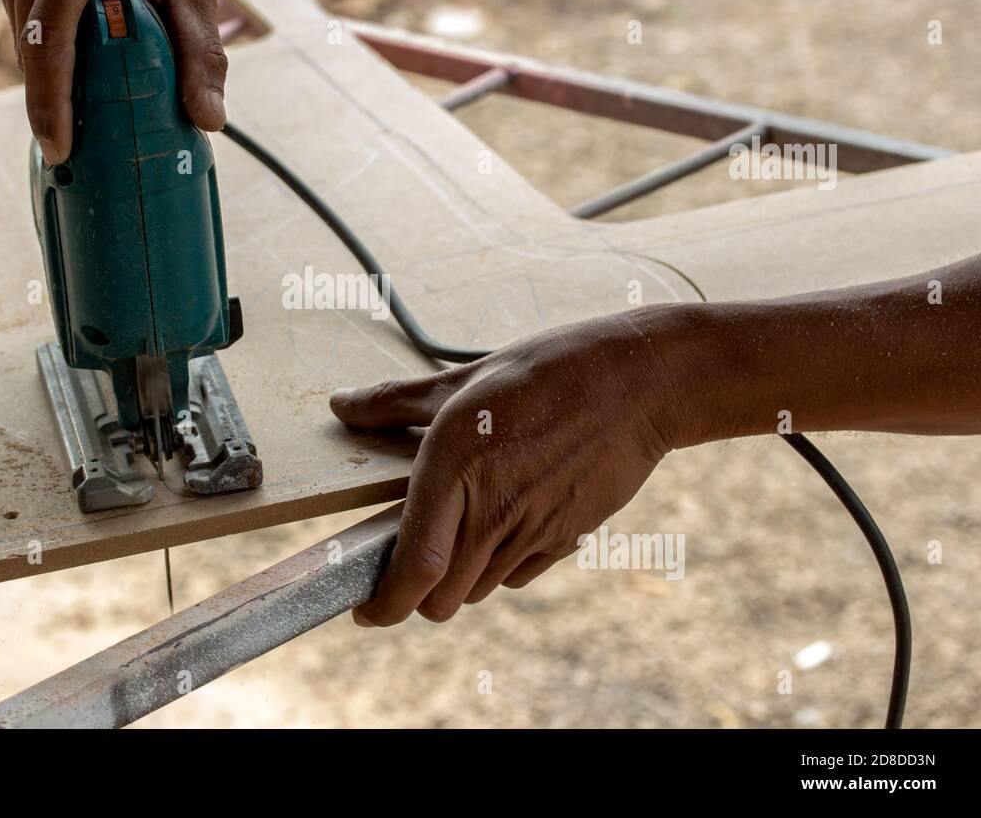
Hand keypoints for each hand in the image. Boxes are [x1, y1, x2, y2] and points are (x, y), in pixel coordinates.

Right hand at [0, 0, 226, 162]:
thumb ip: (201, 54)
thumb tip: (209, 121)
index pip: (49, 44)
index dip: (50, 106)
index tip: (59, 150)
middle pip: (32, 42)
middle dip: (53, 95)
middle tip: (82, 141)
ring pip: (22, 28)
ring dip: (50, 66)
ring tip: (83, 97)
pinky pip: (20, 7)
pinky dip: (45, 34)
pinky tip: (77, 48)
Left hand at [330, 311, 683, 624]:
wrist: (640, 383)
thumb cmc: (549, 371)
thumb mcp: (464, 379)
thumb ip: (395, 402)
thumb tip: (340, 406)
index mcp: (456, 465)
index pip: (413, 567)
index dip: (382, 603)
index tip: (364, 608)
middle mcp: (493, 509)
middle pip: (440, 601)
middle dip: (416, 595)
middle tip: (406, 562)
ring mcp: (535, 530)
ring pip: (476, 592)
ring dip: (456, 578)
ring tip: (457, 530)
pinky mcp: (567, 539)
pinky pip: (516, 576)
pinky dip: (497, 565)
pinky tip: (501, 520)